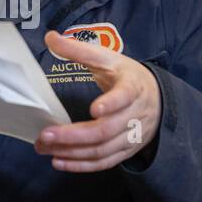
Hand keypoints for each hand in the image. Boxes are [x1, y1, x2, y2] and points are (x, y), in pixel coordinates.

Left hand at [34, 31, 162, 171]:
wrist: (156, 97)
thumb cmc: (126, 76)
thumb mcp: (108, 58)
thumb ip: (79, 50)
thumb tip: (51, 36)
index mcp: (133, 86)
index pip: (125, 96)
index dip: (111, 103)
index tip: (94, 108)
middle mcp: (135, 114)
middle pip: (106, 130)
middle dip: (74, 135)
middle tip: (46, 134)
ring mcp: (131, 136)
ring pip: (102, 149)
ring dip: (72, 152)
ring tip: (45, 148)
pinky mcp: (125, 150)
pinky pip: (104, 162)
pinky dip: (81, 165)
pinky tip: (59, 161)